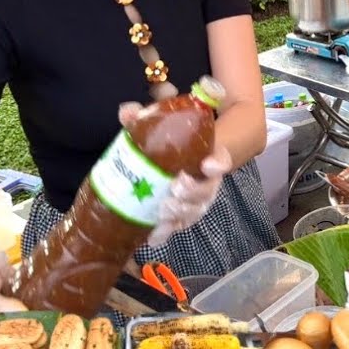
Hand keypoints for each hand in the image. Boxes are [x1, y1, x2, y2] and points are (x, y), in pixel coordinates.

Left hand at [118, 103, 231, 245]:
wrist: (170, 159)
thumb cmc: (169, 139)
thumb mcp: (158, 122)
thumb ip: (145, 114)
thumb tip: (127, 112)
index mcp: (206, 156)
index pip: (221, 159)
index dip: (218, 163)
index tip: (207, 164)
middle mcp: (204, 181)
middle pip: (208, 192)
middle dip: (194, 193)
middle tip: (176, 187)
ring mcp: (191, 201)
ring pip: (193, 212)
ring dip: (180, 214)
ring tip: (162, 211)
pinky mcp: (177, 216)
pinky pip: (175, 227)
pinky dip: (165, 233)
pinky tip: (152, 236)